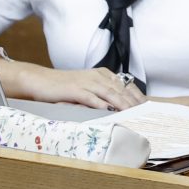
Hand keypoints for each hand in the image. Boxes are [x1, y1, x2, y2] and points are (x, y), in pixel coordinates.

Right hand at [5, 62, 144, 109]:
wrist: (40, 80)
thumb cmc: (64, 87)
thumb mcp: (87, 87)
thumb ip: (102, 94)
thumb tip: (118, 107)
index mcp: (102, 74)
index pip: (125, 85)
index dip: (137, 96)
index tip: (148, 107)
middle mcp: (97, 76)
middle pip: (121, 90)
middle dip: (135, 102)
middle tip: (146, 113)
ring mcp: (86, 82)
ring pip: (109, 93)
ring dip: (122, 104)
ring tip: (134, 114)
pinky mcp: (75, 90)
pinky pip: (91, 98)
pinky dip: (101, 105)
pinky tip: (109, 112)